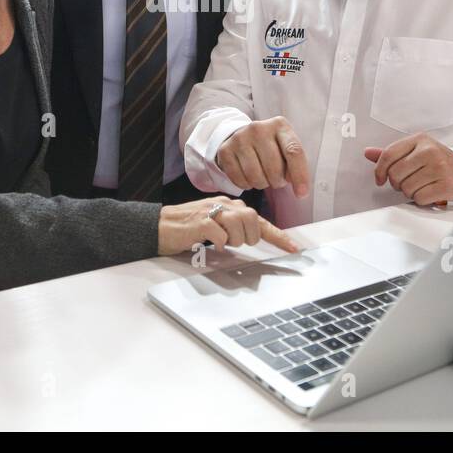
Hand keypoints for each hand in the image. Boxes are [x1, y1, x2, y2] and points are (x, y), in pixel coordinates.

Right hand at [158, 196, 297, 254]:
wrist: (158, 226)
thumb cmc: (186, 228)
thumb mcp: (214, 225)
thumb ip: (233, 228)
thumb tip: (251, 237)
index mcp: (228, 205)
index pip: (259, 219)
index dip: (278, 235)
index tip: (294, 248)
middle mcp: (222, 204)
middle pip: (253, 219)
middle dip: (249, 237)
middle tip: (233, 243)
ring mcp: (211, 211)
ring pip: (240, 224)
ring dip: (235, 239)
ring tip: (221, 242)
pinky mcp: (200, 222)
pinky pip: (221, 233)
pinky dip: (220, 242)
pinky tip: (211, 243)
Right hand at [216, 117, 309, 196]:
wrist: (241, 137)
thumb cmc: (271, 146)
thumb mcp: (285, 148)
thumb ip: (295, 164)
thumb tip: (299, 189)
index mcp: (280, 125)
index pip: (294, 151)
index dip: (300, 174)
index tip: (301, 194)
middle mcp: (258, 128)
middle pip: (274, 167)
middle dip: (278, 181)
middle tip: (276, 179)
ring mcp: (240, 138)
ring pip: (256, 176)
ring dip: (262, 184)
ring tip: (263, 177)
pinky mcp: (225, 150)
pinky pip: (240, 180)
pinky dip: (247, 185)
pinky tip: (249, 177)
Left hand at [364, 133, 452, 206]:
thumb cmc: (438, 163)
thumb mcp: (416, 152)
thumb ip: (392, 154)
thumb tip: (367, 152)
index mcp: (420, 139)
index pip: (388, 155)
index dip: (379, 170)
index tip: (380, 179)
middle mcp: (430, 151)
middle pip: (395, 174)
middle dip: (397, 184)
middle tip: (408, 183)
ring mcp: (440, 167)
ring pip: (406, 188)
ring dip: (410, 192)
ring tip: (422, 186)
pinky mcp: (447, 184)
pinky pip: (420, 198)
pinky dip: (422, 200)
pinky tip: (430, 193)